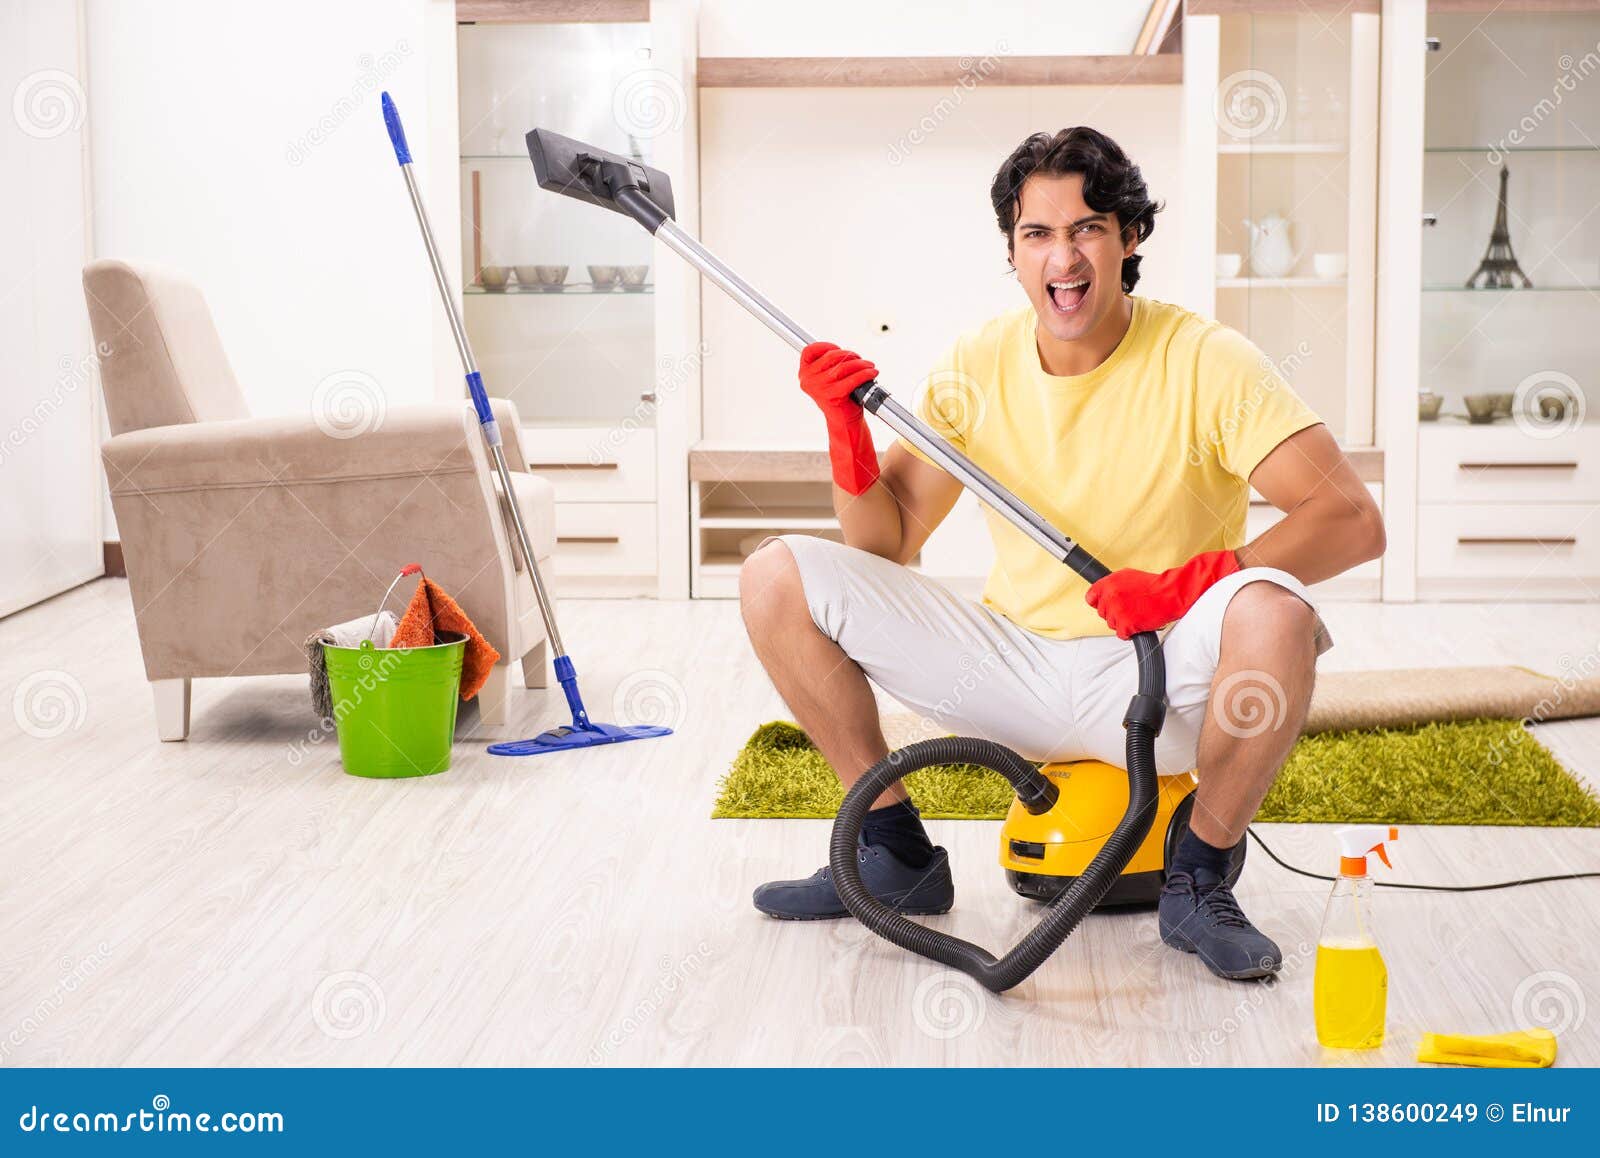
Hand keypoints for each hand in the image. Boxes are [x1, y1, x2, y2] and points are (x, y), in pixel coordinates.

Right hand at [799, 341, 879, 494]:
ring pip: (844, 366)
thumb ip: (830, 364)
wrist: (845, 424)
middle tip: (862, 361)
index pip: (810, 350)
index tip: (840, 350)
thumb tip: (843, 351)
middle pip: (832, 356)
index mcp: (804, 374)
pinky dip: (865, 374)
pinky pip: (852, 379)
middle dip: (851, 356)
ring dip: (861, 364)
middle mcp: (808, 380)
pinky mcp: (831, 395)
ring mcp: (818, 388)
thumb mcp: (830, 378)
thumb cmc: (840, 399)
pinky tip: (872, 374)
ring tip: (870, 367)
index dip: (826, 346)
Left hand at [1085, 549, 1240, 638]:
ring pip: (1111, 624)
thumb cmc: (1153, 586)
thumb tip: (1098, 594)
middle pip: (1102, 613)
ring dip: (1123, 622)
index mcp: (1109, 583)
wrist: (1170, 595)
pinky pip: (1121, 634)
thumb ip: (1111, 584)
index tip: (1106, 605)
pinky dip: (1130, 632)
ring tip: (1138, 613)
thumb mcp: (1128, 576)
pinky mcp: (1125, 624)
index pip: (1091, 597)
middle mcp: (1110, 596)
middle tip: (1131, 608)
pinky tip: (1139, 623)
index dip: (1098, 603)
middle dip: (1115, 613)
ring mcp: (1117, 611)